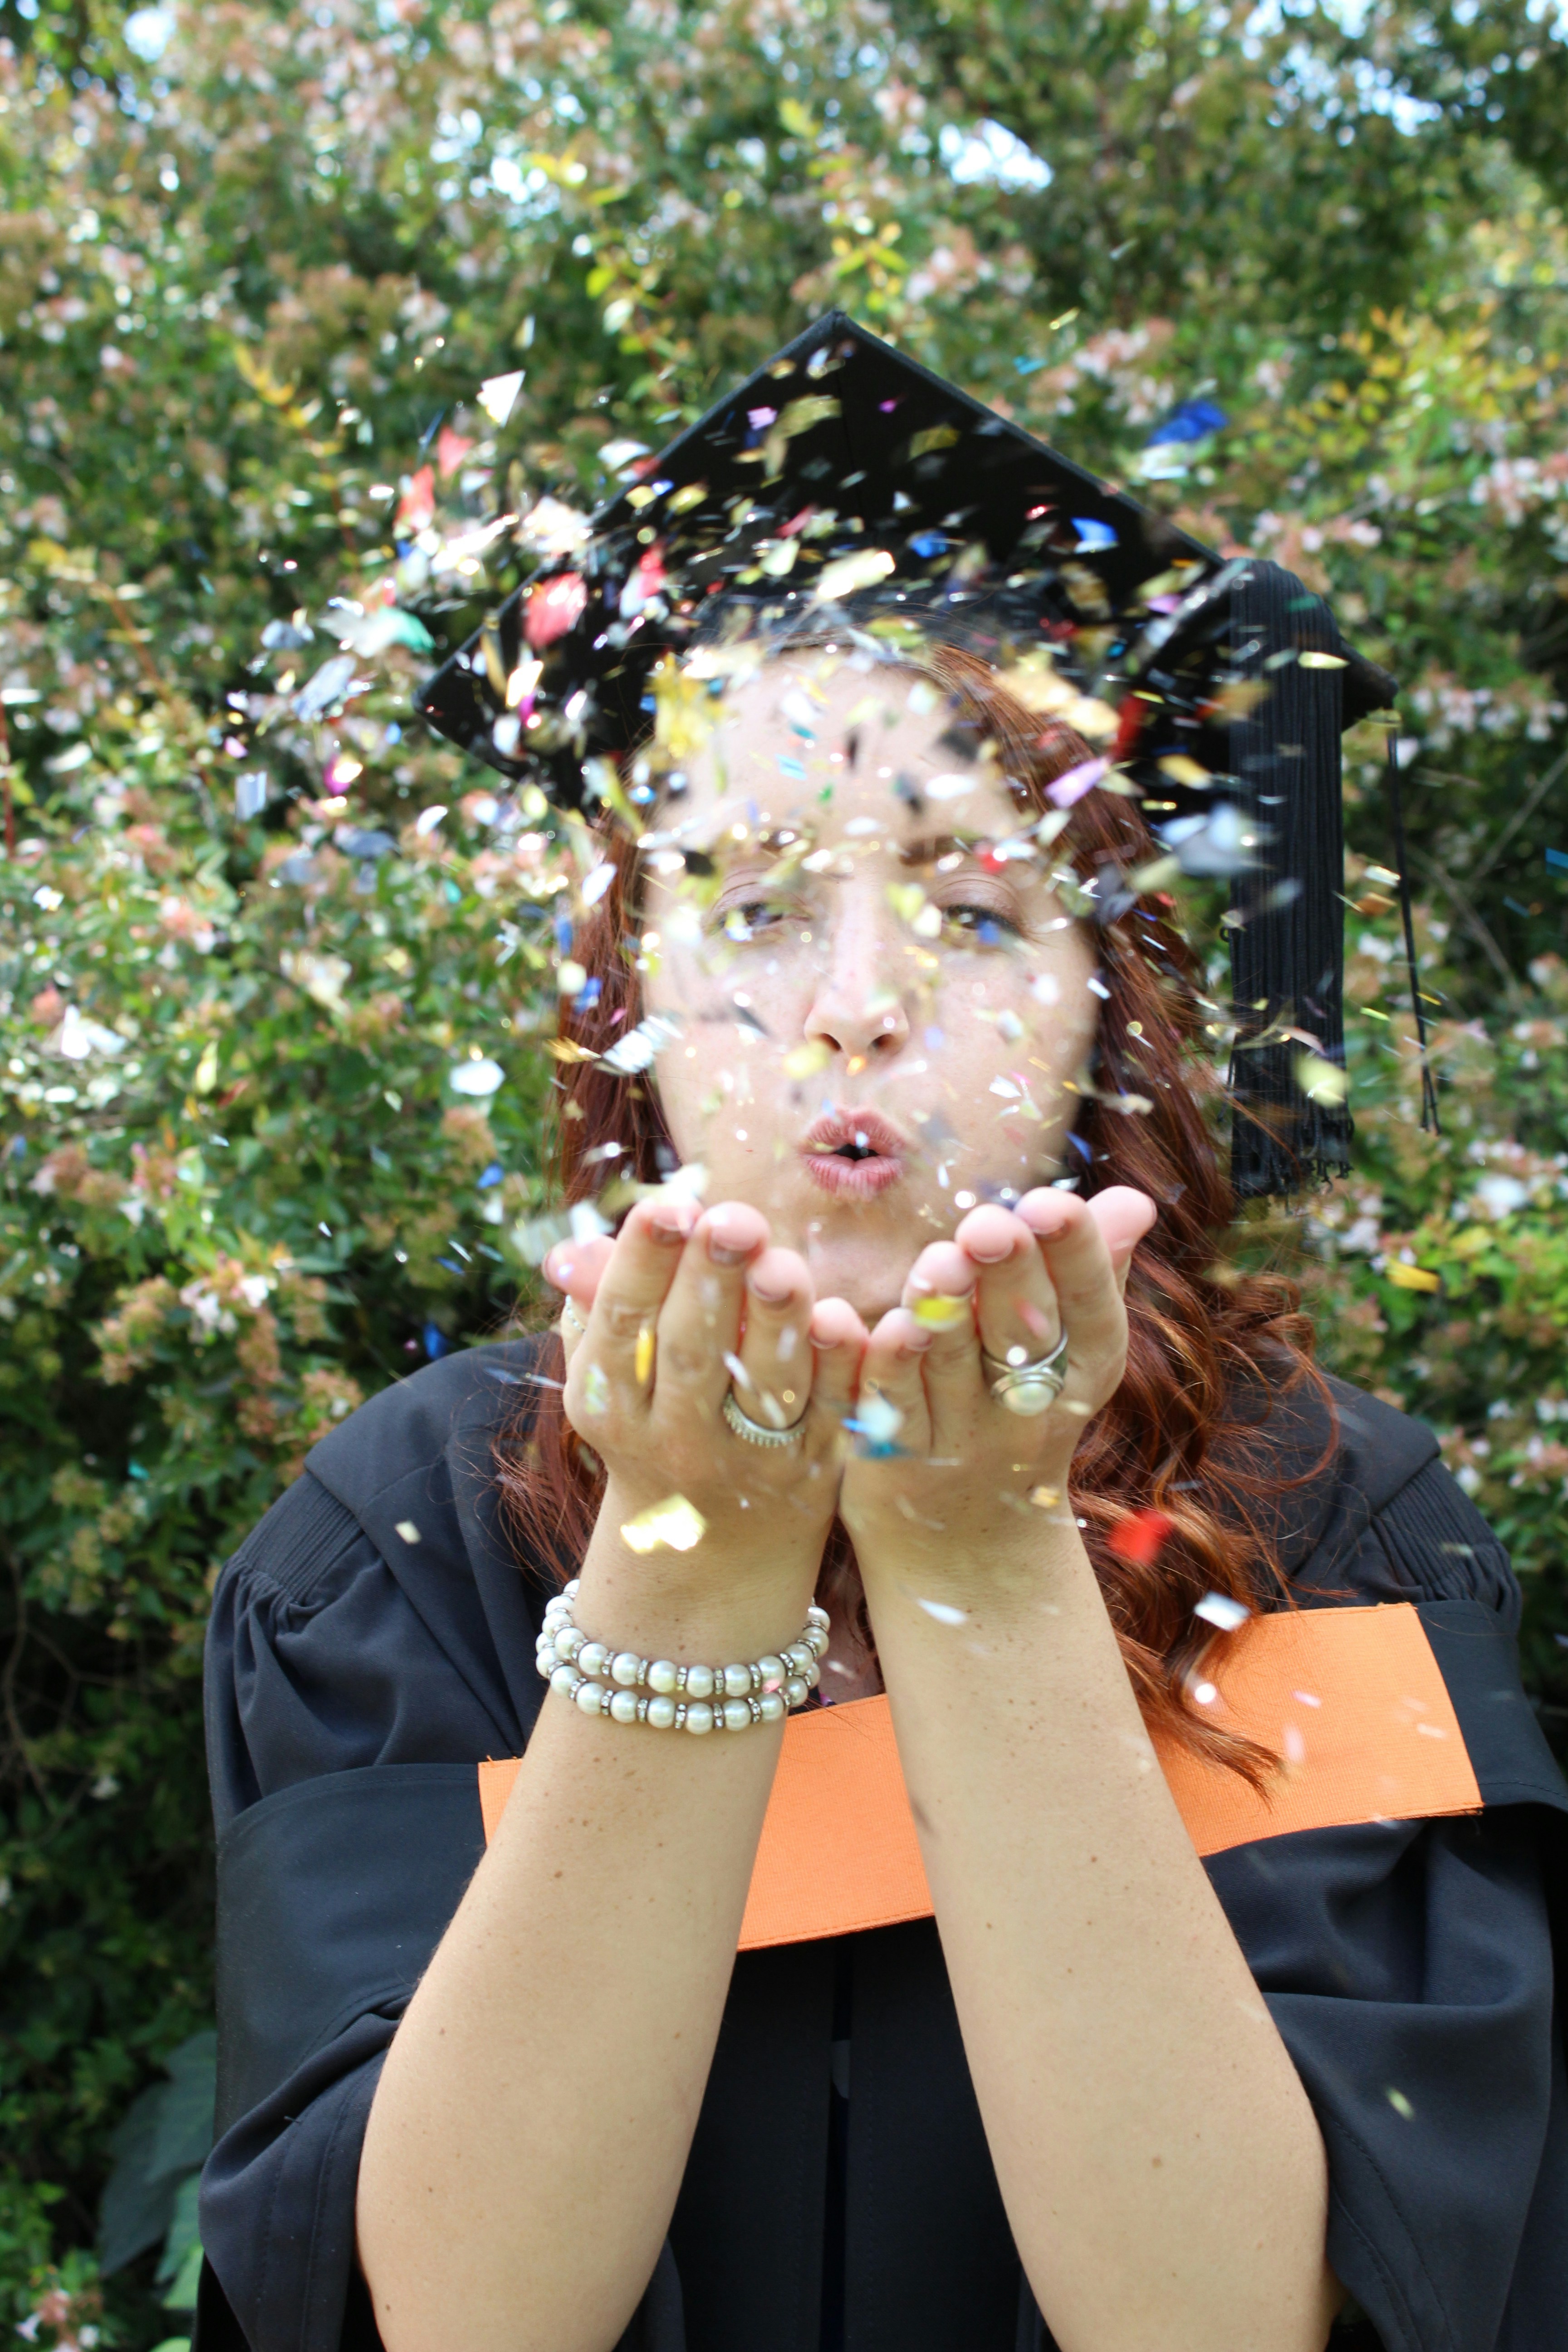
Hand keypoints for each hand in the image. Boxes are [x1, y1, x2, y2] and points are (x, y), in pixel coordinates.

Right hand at [544, 1197, 860, 1638]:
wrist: (712, 1548)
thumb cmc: (653, 1420)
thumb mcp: (613, 1376)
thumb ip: (599, 1305)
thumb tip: (570, 1249)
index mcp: (611, 1404)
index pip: (622, 1325)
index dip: (643, 1265)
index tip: (668, 1206)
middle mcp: (672, 1437)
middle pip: (690, 1353)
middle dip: (711, 1283)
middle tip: (733, 1220)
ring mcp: (745, 1459)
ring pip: (760, 1386)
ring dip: (774, 1322)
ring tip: (782, 1262)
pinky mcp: (812, 1469)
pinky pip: (826, 1412)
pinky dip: (835, 1367)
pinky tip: (840, 1318)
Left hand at [835, 1187, 1156, 1598]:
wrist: (971, 1552)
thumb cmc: (1019, 1412)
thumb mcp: (1067, 1352)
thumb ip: (1092, 1271)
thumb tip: (1134, 1201)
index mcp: (1080, 1374)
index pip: (1089, 1310)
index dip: (1074, 1258)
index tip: (1053, 1202)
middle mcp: (1028, 1412)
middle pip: (1022, 1338)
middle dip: (1008, 1278)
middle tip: (990, 1226)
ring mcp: (962, 1442)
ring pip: (952, 1371)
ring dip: (945, 1315)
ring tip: (939, 1261)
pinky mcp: (898, 1464)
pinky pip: (890, 1409)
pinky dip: (883, 1366)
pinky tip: (870, 1323)